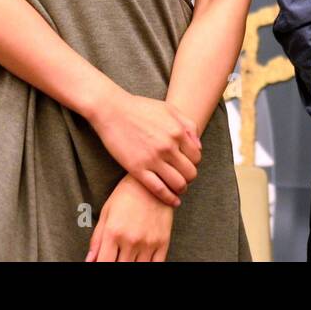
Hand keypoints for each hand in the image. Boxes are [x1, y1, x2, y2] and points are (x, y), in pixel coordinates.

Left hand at [86, 173, 173, 261]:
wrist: (153, 181)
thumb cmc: (126, 196)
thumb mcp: (106, 213)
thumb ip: (96, 239)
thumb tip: (89, 261)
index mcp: (113, 233)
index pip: (104, 263)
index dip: (101, 266)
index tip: (103, 261)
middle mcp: (131, 240)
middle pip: (121, 268)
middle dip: (116, 265)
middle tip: (116, 256)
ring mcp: (148, 243)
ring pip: (138, 268)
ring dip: (131, 264)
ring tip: (127, 256)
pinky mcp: (163, 242)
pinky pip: (156, 265)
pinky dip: (148, 266)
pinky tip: (141, 260)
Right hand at [87, 91, 200, 206]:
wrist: (111, 110)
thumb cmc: (140, 108)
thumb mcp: (169, 109)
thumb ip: (188, 125)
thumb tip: (199, 146)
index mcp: (177, 131)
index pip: (197, 157)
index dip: (194, 163)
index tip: (187, 164)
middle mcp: (168, 146)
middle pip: (190, 172)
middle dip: (189, 177)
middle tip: (183, 178)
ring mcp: (152, 158)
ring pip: (178, 183)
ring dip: (181, 189)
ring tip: (178, 189)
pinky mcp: (137, 168)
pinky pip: (158, 189)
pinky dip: (169, 198)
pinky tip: (173, 201)